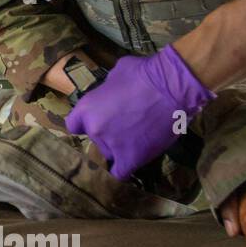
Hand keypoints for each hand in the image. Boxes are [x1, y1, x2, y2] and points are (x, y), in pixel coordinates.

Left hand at [65, 45, 214, 179]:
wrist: (172, 88)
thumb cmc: (144, 73)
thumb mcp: (116, 74)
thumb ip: (107, 90)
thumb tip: (112, 93)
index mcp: (86, 107)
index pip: (74, 124)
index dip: (85, 123)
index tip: (97, 120)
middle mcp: (94, 129)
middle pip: (95, 138)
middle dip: (108, 131)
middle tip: (127, 123)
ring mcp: (112, 145)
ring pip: (109, 153)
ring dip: (119, 147)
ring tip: (138, 136)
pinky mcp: (131, 158)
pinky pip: (121, 172)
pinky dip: (124, 169)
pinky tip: (131, 161)